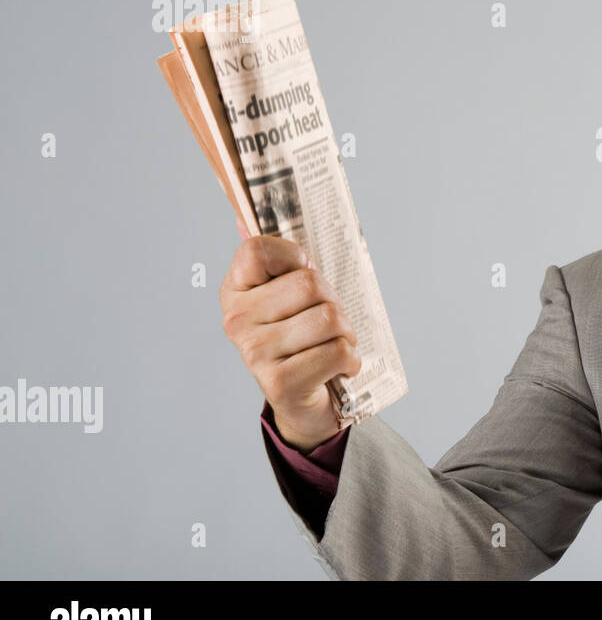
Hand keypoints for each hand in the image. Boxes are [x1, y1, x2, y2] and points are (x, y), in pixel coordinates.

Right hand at [220, 228, 360, 451]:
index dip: (293, 257)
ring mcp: (254, 353)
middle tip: (326, 323)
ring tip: (333, 345)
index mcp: (234, 290)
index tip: (301, 273)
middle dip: (333, 301)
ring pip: (329, 317)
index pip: (257, 249)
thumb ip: (272, 258)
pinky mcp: (279, 383)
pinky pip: (338, 351)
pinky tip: (337, 368)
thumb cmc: (303, 339)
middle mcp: (236, 320)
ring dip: (345, 333)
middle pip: (309, 283)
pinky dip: (350, 359)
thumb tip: (242, 216)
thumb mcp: (289, 296)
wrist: (305, 403)